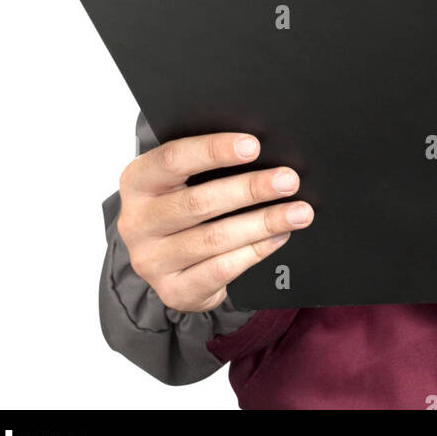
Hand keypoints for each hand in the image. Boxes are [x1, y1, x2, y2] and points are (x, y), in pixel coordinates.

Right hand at [117, 132, 313, 312]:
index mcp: (138, 180)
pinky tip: (279, 236)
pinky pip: (221, 269)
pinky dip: (256, 250)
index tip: (254, 145)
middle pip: (199, 202)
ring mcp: (151, 260)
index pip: (173, 158)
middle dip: (251, 189)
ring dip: (263, 222)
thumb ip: (210, 164)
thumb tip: (267, 151)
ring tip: (299, 212)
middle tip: (289, 181)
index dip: (214, 150)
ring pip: (215, 238)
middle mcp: (137, 221)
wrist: (172, 259)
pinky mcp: (173, 290)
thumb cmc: (187, 202)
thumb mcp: (185, 178)